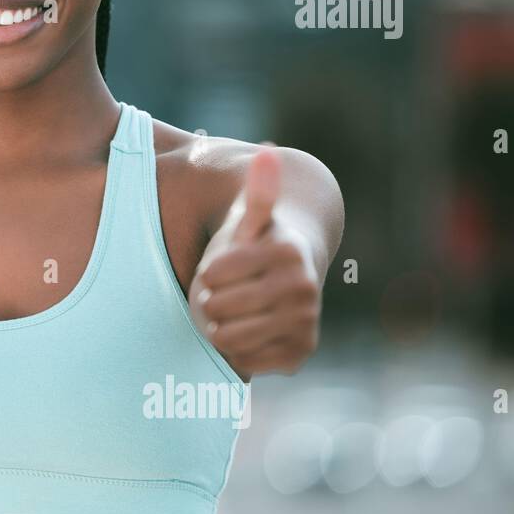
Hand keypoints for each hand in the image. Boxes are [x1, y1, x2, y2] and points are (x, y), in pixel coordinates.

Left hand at [187, 146, 321, 381]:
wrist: (287, 287)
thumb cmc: (255, 249)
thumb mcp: (251, 220)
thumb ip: (257, 190)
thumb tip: (266, 152)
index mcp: (288, 253)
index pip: (212, 274)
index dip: (208, 272)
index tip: (222, 267)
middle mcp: (304, 289)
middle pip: (218, 308)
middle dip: (211, 300)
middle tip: (223, 293)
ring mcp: (305, 325)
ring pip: (227, 337)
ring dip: (218, 327)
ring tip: (231, 312)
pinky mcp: (298, 356)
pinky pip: (243, 361)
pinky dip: (236, 351)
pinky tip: (248, 332)